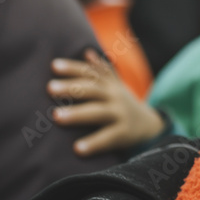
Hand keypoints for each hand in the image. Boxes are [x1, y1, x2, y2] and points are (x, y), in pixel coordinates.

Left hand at [48, 49, 165, 155]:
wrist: (150, 124)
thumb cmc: (123, 103)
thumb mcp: (116, 85)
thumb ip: (102, 70)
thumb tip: (87, 51)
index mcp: (110, 85)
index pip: (91, 73)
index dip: (74, 68)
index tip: (54, 65)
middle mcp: (115, 96)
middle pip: (93, 90)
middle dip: (72, 88)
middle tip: (50, 88)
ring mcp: (120, 114)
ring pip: (98, 112)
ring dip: (77, 114)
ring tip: (56, 117)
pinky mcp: (124, 133)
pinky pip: (108, 138)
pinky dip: (94, 143)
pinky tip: (77, 149)